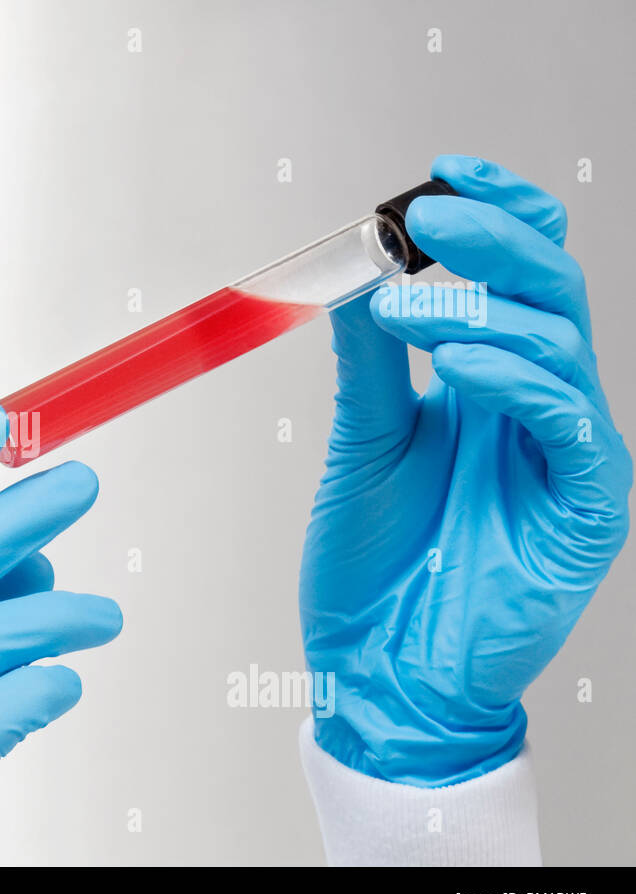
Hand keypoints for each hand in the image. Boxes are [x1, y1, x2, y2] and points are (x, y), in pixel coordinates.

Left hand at [300, 155, 631, 785]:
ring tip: (406, 305)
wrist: (381, 669)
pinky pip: (569, 416)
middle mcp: (536, 405)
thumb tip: (356, 269)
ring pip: (560, 339)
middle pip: (549, 287)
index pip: (514, 275)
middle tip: (424, 216)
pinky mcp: (589, 502)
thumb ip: (373, 361)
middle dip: (492, 238)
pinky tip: (460, 363)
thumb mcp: (365, 442)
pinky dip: (514, 376)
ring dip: (481, 307)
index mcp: (489, 382)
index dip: (493, 213)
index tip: (439, 172)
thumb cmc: (373, 565)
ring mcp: (568, 451)